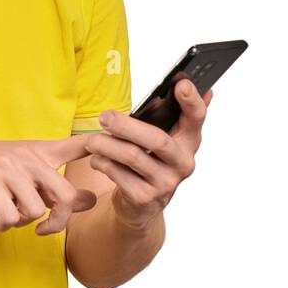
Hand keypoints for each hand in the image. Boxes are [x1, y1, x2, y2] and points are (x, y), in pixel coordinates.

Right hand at [0, 136, 98, 234]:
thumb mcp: (19, 174)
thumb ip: (55, 187)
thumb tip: (93, 199)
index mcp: (37, 151)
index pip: (80, 145)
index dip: (105, 149)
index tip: (127, 154)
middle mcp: (27, 156)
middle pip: (65, 196)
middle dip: (58, 223)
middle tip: (42, 230)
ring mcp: (8, 167)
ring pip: (36, 211)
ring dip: (20, 223)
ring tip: (3, 214)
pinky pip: (10, 217)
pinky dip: (0, 225)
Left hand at [86, 76, 213, 228]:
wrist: (140, 205)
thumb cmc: (150, 161)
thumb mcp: (162, 138)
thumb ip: (173, 114)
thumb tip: (189, 82)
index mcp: (189, 142)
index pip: (197, 118)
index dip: (191, 101)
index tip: (180, 83)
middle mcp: (183, 164)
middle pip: (157, 140)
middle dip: (126, 126)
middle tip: (104, 116)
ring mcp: (166, 183)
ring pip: (132, 157)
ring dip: (107, 145)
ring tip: (91, 140)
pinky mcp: (145, 198)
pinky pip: (119, 175)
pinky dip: (103, 163)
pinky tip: (96, 158)